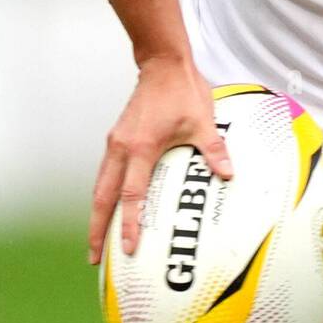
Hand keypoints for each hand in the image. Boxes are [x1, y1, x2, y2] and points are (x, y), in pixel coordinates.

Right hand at [89, 55, 231, 264]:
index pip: (132, 195)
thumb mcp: (203, 121)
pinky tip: (108, 207)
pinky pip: (106, 173)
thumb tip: (228, 174)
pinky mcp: (117, 138)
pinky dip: (104, 194)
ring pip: (100, 186)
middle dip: (97, 229)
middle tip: (95, 258)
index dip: (130, 223)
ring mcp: (116, 143)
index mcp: (141, 147)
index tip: (127, 247)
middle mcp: (122, 148)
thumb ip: (214, 150)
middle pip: (103, 197)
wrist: (163, 64)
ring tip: (96, 239)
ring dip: (96, 213)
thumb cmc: (183, 91)